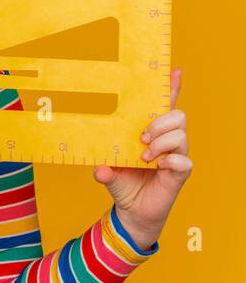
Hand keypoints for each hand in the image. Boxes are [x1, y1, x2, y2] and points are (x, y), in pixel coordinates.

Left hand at [94, 67, 190, 251]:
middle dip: (159, 122)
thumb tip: (99, 170)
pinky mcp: (180, 172)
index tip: (174, 71)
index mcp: (151, 132)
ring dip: (161, 142)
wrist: (131, 211)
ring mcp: (175, 155)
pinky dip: (169, 160)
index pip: (164, 106)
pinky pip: (183, 159)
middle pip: (177, 116)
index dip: (171, 88)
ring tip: (144, 156)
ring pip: (180, 135)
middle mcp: (166, 140)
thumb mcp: (107, 171)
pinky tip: (157, 166)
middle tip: (141, 137)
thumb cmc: (123, 183)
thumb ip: (103, 167)